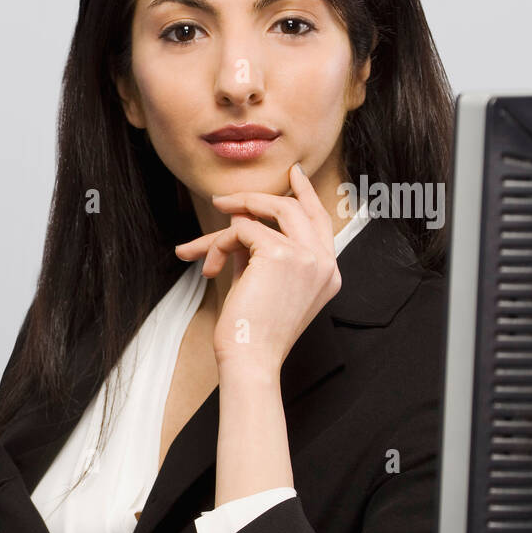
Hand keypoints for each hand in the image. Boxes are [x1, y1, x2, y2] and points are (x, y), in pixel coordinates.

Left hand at [173, 161, 340, 374]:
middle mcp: (325, 262)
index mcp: (328, 273)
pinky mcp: (281, 254)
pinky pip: (242, 230)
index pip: (321, 221)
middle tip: (223, 201)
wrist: (251, 358)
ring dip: (231, 220)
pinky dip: (219, 246)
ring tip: (203, 242)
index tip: (293, 174)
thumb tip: (241, 223)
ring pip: (269, 211)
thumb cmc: (253, 332)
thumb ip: (262, 253)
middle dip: (256, 199)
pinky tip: (209, 268)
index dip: (306, 194)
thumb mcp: (264, 286)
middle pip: (295, 208)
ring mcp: (307, 256)